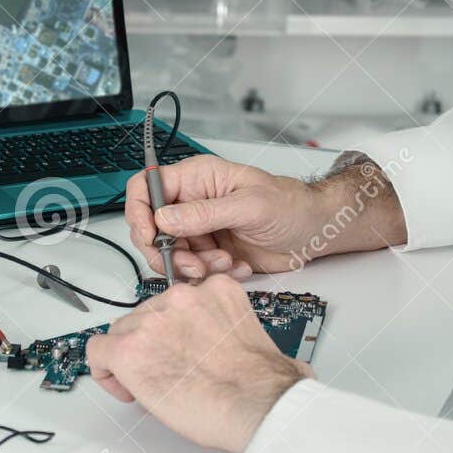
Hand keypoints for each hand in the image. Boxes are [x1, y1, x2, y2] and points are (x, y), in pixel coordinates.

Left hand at [84, 276, 308, 452]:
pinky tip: (123, 387)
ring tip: (148, 386)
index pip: (174, 301)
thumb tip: (214, 343)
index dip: (170, 330)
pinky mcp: (130, 349)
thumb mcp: (250, 332)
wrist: (258, 404)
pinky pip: (97, 351)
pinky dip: (105, 371)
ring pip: (120, 332)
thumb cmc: (261, 382)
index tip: (173, 349)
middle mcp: (180, 297)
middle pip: (144, 315)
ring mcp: (153, 320)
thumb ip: (225, 324)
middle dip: (148, 344)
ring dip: (130, 357)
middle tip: (162, 373)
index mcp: (213, 290)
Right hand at [125, 155, 330, 278]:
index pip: (147, 186)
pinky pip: (192, 269)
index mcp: (197, 178)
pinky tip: (236, 266)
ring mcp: (200, 229)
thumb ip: (205, 213)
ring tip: (224, 263)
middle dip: (168, 251)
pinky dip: (210, 274)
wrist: (314, 231)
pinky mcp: (210, 252)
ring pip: (171, 254)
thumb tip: (164, 217)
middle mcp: (193, 203)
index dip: (138, 211)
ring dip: (194, 266)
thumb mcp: (250, 206)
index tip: (149, 236)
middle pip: (152, 228)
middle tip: (193, 264)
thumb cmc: (291, 205)